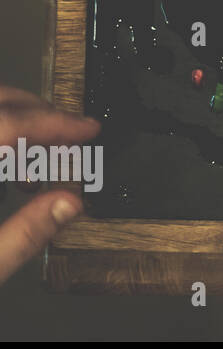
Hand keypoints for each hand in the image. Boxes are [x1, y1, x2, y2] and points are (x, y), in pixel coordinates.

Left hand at [0, 87, 99, 283]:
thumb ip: (24, 235)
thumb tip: (70, 204)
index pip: (6, 124)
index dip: (55, 123)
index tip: (89, 129)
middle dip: (38, 112)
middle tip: (74, 133)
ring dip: (19, 126)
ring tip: (48, 155)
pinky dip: (1, 142)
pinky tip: (15, 169)